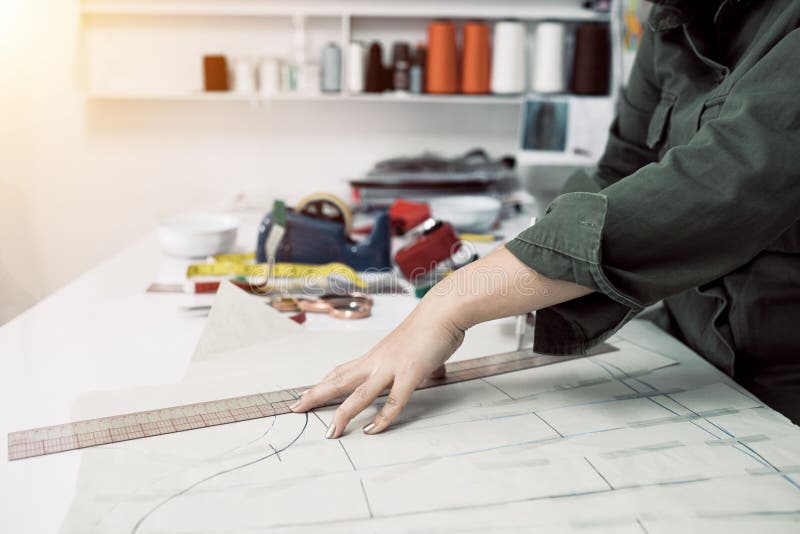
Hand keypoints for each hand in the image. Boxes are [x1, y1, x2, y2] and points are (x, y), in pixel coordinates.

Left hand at [289, 297, 463, 437]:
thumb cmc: (432, 326)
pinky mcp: (409, 373)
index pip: (341, 371)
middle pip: (339, 381)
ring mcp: (391, 367)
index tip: (307, 393)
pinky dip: (383, 418)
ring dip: (343, 414)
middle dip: (316, 396)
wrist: (443, 311)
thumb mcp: (415, 348)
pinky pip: (393, 401)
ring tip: (331, 432)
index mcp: (375, 355)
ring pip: (359, 394)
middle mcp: (376, 361)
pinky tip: (373, 430)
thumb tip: (432, 371)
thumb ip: (419, 363)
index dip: (323, 384)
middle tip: (295, 408)